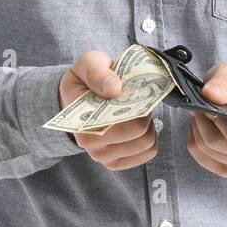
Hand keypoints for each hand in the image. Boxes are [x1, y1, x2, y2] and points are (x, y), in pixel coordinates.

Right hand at [59, 49, 158, 170]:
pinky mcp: (115, 162)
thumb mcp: (88, 64)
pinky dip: (149, 137)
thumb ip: (97, 72)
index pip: (124, 124)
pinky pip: (147, 153)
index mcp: (81, 122)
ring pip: (147, 145)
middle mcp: (90, 145)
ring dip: (148, 125)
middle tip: (137, 99)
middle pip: (140, 133)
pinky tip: (137, 125)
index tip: (131, 90)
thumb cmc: (85, 80)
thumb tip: (114, 89)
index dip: (137, 105)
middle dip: (145, 113)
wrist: (77, 96)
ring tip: (136, 111)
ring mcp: (103, 156)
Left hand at [187, 62, 226, 176]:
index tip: (211, 106)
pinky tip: (202, 129)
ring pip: (207, 151)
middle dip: (203, 123)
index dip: (218, 121)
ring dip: (198, 130)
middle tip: (201, 107)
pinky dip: (195, 141)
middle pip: (218, 144)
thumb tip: (211, 95)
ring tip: (204, 116)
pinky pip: (201, 158)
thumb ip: (224, 81)